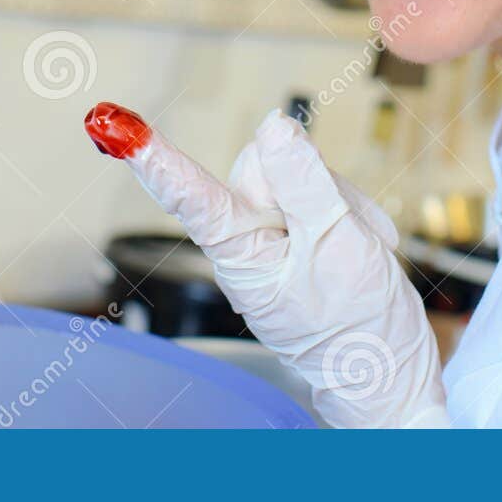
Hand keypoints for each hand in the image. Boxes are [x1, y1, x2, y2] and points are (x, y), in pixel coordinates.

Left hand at [92, 105, 448, 427]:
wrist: (390, 375)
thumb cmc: (360, 329)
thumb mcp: (337, 245)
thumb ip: (305, 183)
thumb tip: (273, 128)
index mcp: (240, 253)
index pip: (190, 197)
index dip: (155, 159)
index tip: (112, 126)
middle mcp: (244, 246)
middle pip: (262, 170)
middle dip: (312, 182)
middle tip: (347, 225)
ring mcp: (269, 245)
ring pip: (294, 180)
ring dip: (337, 202)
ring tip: (360, 245)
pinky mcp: (293, 242)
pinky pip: (313, 200)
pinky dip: (343, 214)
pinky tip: (361, 244)